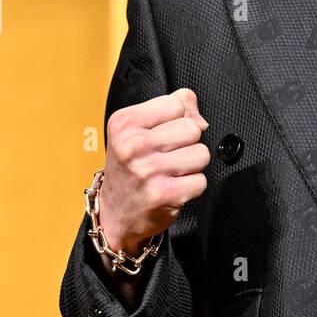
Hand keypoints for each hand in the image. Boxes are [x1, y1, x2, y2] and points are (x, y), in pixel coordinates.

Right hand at [99, 88, 210, 252]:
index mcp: (124, 123)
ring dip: (192, 165)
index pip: (176, 103)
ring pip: (201, 154)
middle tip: (168, 155)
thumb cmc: (129, 167)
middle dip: (188, 142)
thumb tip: (199, 117)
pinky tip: (174, 186)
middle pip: (192, 129)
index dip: (177, 118)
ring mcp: (148, 171)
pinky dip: (192, 186)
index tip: (162, 134)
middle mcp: (133, 145)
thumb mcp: (137, 129)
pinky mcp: (164, 194)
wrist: (115, 212)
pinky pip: (201, 181)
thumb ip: (170, 108)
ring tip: (172, 171)